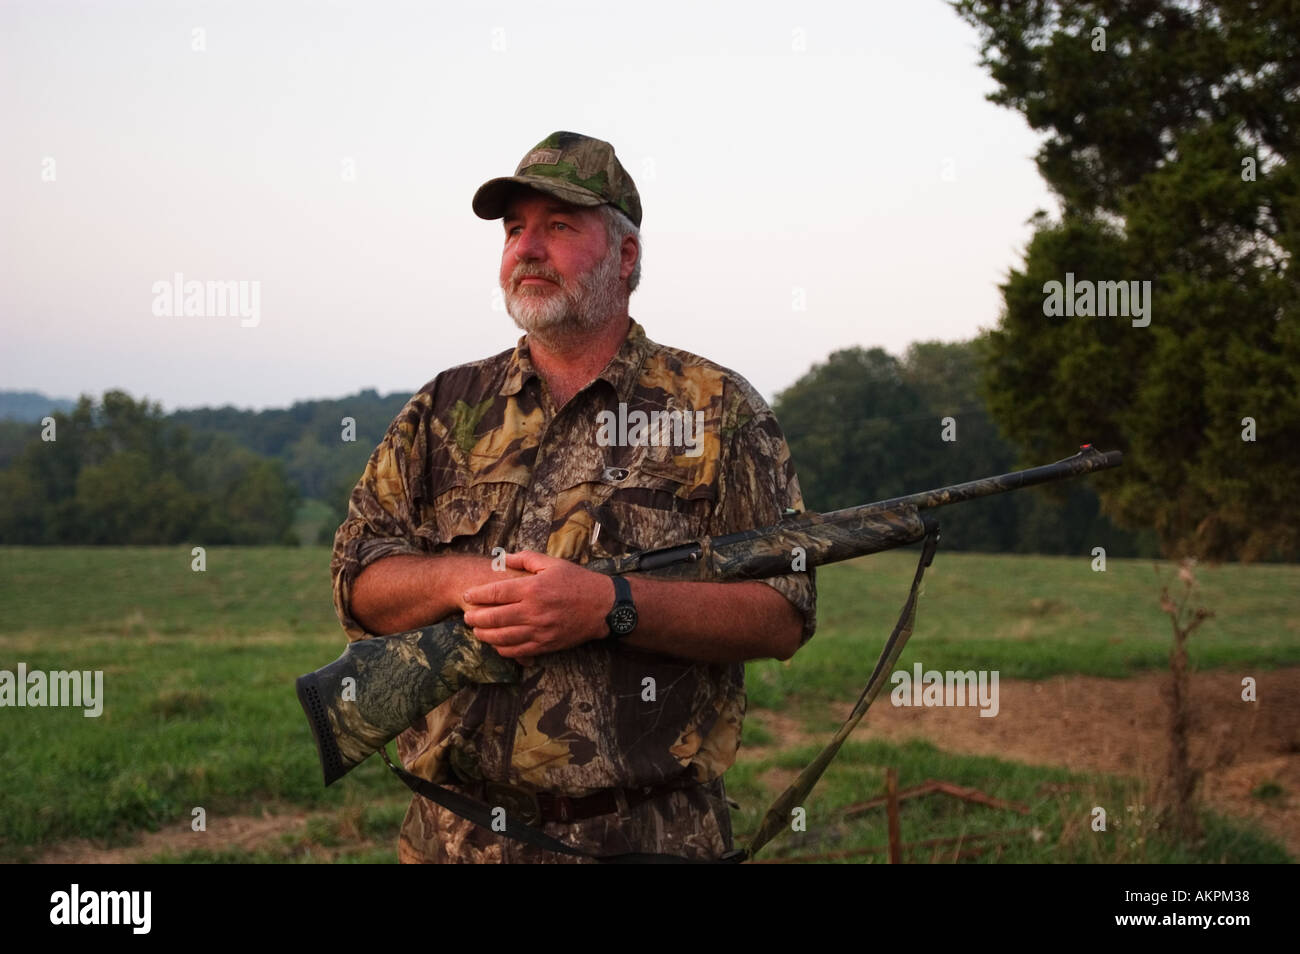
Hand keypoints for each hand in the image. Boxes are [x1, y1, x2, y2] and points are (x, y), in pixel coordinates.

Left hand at [461, 550, 613, 659]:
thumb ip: (526, 558)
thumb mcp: (552, 563)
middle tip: (467, 616)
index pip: (495, 593)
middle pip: (493, 618)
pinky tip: (497, 643)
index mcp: (533, 588)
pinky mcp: (545, 645)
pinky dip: (502, 649)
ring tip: (477, 631)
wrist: (602, 607)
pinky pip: (517, 651)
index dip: (476, 595)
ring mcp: (539, 630)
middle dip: (475, 618)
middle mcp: (533, 611)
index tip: (467, 596)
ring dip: (485, 635)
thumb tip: (504, 557)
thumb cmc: (577, 582)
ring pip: (502, 637)